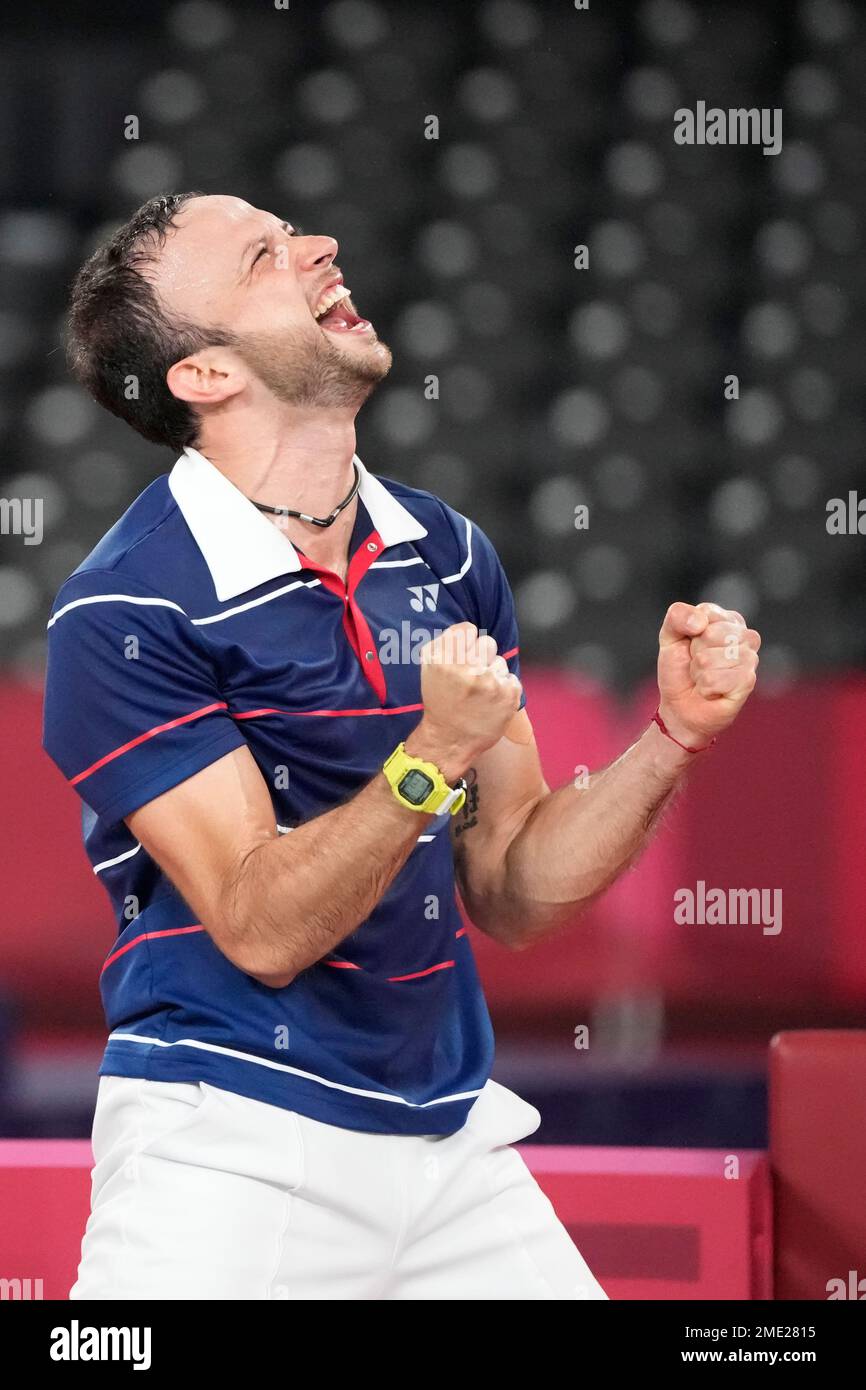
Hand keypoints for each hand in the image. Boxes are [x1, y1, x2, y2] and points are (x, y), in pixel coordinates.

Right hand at [408, 622, 521, 778]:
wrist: (449, 741)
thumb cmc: (440, 704)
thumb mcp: (429, 669)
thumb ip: (445, 644)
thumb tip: (466, 631)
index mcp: (443, 660)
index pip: (467, 629)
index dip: (466, 642)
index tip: (464, 655)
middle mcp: (466, 668)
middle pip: (487, 642)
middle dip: (481, 657)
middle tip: (472, 676)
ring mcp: (490, 682)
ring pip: (500, 661)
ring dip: (492, 674)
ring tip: (480, 693)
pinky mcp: (508, 695)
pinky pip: (512, 678)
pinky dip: (504, 690)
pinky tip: (491, 702)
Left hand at [657, 601, 760, 746]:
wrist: (680, 707)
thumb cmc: (679, 670)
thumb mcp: (670, 637)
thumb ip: (678, 616)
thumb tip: (700, 622)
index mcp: (727, 619)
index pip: (706, 613)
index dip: (689, 632)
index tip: (691, 643)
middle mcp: (744, 636)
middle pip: (711, 635)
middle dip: (695, 653)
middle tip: (697, 664)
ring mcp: (749, 659)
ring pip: (711, 659)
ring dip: (699, 672)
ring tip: (703, 677)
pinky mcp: (748, 681)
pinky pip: (716, 679)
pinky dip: (705, 687)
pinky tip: (711, 691)